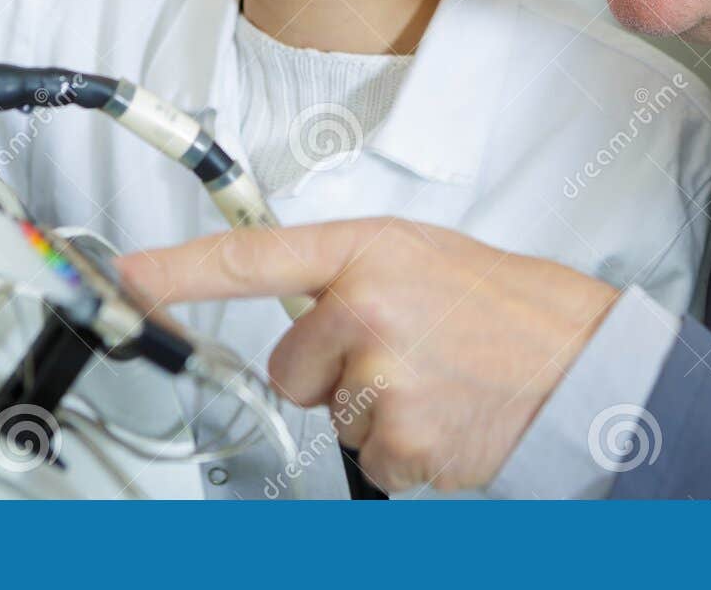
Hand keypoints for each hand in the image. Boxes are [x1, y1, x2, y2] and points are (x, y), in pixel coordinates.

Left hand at [118, 218, 619, 491]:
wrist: (586, 363)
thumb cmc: (512, 309)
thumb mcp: (426, 259)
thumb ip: (354, 276)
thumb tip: (301, 304)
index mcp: (368, 251)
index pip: (250, 258)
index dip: (176, 271)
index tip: (124, 278)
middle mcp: (364, 306)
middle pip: (291, 364)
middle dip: (334, 373)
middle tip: (407, 355)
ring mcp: (379, 374)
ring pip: (331, 415)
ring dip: (377, 411)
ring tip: (440, 381)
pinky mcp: (398, 437)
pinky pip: (366, 459)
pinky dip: (403, 450)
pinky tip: (448, 418)